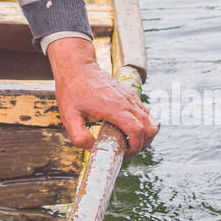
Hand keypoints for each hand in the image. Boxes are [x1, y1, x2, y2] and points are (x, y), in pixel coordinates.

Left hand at [47, 37, 157, 156]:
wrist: (77, 67)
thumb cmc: (72, 91)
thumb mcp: (68, 116)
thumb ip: (78, 136)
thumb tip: (92, 148)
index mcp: (114, 107)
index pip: (137, 131)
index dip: (135, 147)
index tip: (124, 154)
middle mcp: (127, 101)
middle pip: (150, 128)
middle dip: (142, 145)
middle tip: (126, 151)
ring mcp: (131, 97)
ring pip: (152, 121)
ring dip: (145, 136)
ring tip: (128, 143)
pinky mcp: (130, 95)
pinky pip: (146, 113)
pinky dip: (144, 126)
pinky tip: (128, 130)